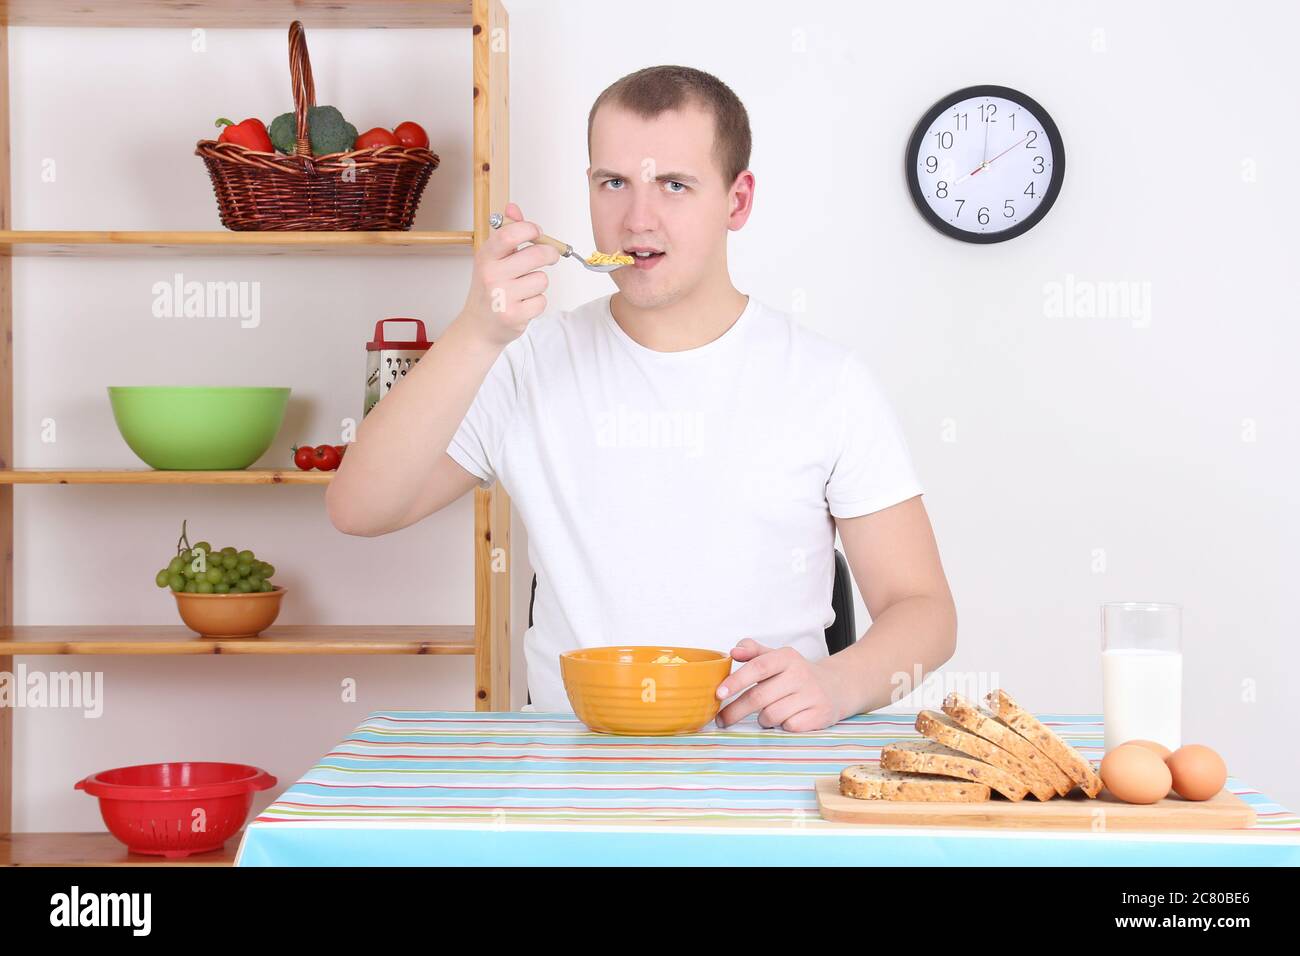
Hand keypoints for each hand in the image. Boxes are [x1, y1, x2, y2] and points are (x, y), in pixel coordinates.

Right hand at [460, 201, 561, 348]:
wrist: (479, 327)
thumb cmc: (489, 289)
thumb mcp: (492, 259)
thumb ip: (506, 233)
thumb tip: (513, 207)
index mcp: (486, 257)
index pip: (510, 234)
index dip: (529, 229)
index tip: (537, 232)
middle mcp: (491, 275)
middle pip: (536, 255)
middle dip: (549, 253)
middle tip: (549, 256)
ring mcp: (502, 297)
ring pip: (542, 279)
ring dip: (539, 283)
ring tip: (525, 288)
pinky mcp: (514, 316)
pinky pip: (542, 300)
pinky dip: (537, 302)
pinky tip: (524, 304)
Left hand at [713, 638, 849, 731]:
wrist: (837, 686)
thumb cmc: (797, 674)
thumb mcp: (777, 657)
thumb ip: (753, 652)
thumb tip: (733, 651)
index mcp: (787, 657)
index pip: (757, 667)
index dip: (736, 681)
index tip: (719, 693)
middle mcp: (800, 674)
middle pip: (759, 697)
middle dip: (735, 711)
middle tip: (722, 719)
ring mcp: (812, 695)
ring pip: (772, 715)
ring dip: (762, 719)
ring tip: (766, 714)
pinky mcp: (820, 715)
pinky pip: (788, 727)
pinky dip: (781, 726)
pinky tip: (786, 719)